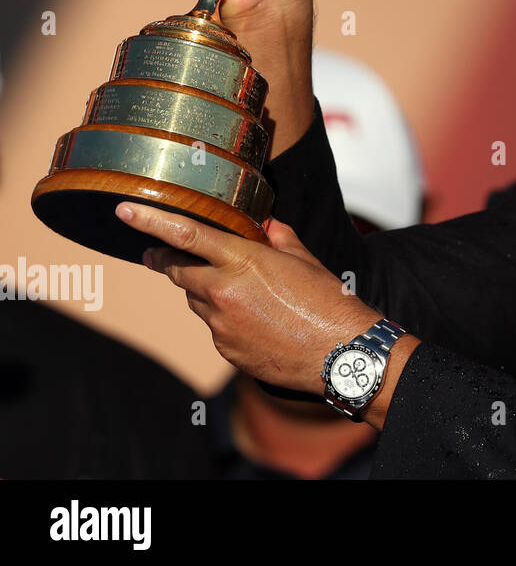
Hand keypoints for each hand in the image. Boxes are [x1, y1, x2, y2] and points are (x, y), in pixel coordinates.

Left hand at [115, 202, 379, 394]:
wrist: (341, 353)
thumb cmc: (330, 301)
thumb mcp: (305, 260)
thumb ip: (278, 238)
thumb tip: (265, 226)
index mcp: (244, 262)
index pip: (186, 236)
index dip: (151, 221)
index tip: (124, 211)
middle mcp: (224, 292)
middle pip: (177, 270)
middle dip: (166, 259)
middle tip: (159, 253)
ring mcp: (222, 325)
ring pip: (196, 300)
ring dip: (206, 290)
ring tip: (243, 293)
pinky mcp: (226, 350)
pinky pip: (215, 327)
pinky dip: (226, 319)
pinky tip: (257, 322)